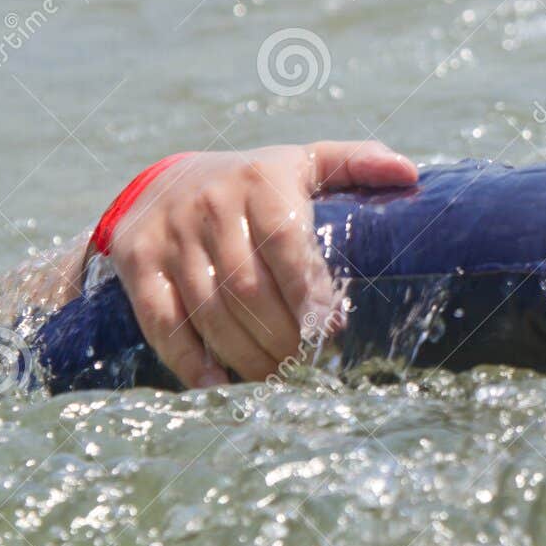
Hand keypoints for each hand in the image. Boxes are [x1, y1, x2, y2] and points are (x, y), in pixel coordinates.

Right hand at [107, 140, 417, 386]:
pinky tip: (218, 383)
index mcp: (261, 180)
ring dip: (245, 354)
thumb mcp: (304, 162)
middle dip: (282, 336)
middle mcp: (211, 205)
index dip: (311, 293)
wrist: (163, 180)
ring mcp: (170, 234)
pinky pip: (162, 320)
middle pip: (248, 288)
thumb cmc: (255, 182)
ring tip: (275, 377)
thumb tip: (409, 172)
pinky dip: (190, 359)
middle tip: (305, 364)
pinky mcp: (137, 261)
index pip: (288, 244)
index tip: (332, 328)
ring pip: (209, 309)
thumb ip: (356, 163)